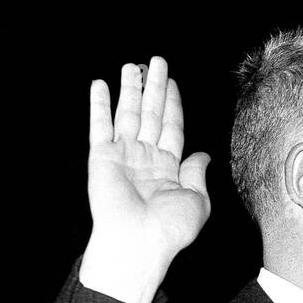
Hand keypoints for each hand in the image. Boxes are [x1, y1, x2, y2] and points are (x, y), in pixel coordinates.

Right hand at [80, 57, 210, 299]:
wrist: (139, 242)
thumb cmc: (170, 228)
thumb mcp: (197, 200)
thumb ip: (198, 173)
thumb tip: (203, 153)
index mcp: (170, 168)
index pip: (172, 127)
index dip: (174, 104)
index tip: (172, 81)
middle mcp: (146, 158)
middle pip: (152, 114)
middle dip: (154, 87)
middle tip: (156, 60)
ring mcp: (123, 156)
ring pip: (128, 114)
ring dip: (130, 89)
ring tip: (132, 64)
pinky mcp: (102, 157)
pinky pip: (100, 125)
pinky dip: (99, 104)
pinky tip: (100, 84)